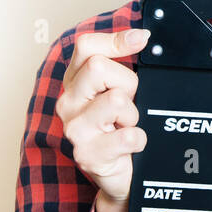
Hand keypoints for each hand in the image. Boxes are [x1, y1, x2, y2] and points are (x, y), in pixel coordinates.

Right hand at [55, 28, 150, 203]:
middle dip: (128, 84)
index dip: (116, 40)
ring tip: (127, 126)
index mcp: (75, 82)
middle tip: (129, 105)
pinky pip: (128, 135)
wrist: (120, 175)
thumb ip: (122, 64)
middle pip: (99, 68)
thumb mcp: (121, 91)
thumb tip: (142, 36)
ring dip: (133, 115)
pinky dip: (140, 140)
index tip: (143, 40)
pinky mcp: (87, 155)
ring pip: (116, 100)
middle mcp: (68, 103)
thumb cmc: (121, 129)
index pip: (86, 46)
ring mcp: (74, 130)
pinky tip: (131, 147)